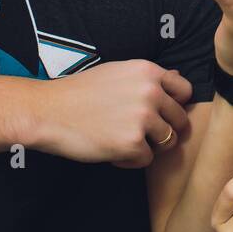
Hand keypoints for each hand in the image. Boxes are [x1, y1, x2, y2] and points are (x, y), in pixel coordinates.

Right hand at [25, 59, 192, 166]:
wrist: (47, 111)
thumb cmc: (78, 92)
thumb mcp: (116, 72)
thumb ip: (147, 78)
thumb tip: (177, 76)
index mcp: (147, 71)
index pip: (185, 91)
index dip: (176, 105)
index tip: (161, 114)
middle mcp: (150, 92)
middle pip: (180, 120)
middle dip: (164, 130)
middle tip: (139, 133)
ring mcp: (143, 118)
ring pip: (168, 141)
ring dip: (149, 146)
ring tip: (123, 141)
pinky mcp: (132, 143)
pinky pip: (147, 159)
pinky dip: (131, 160)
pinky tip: (112, 151)